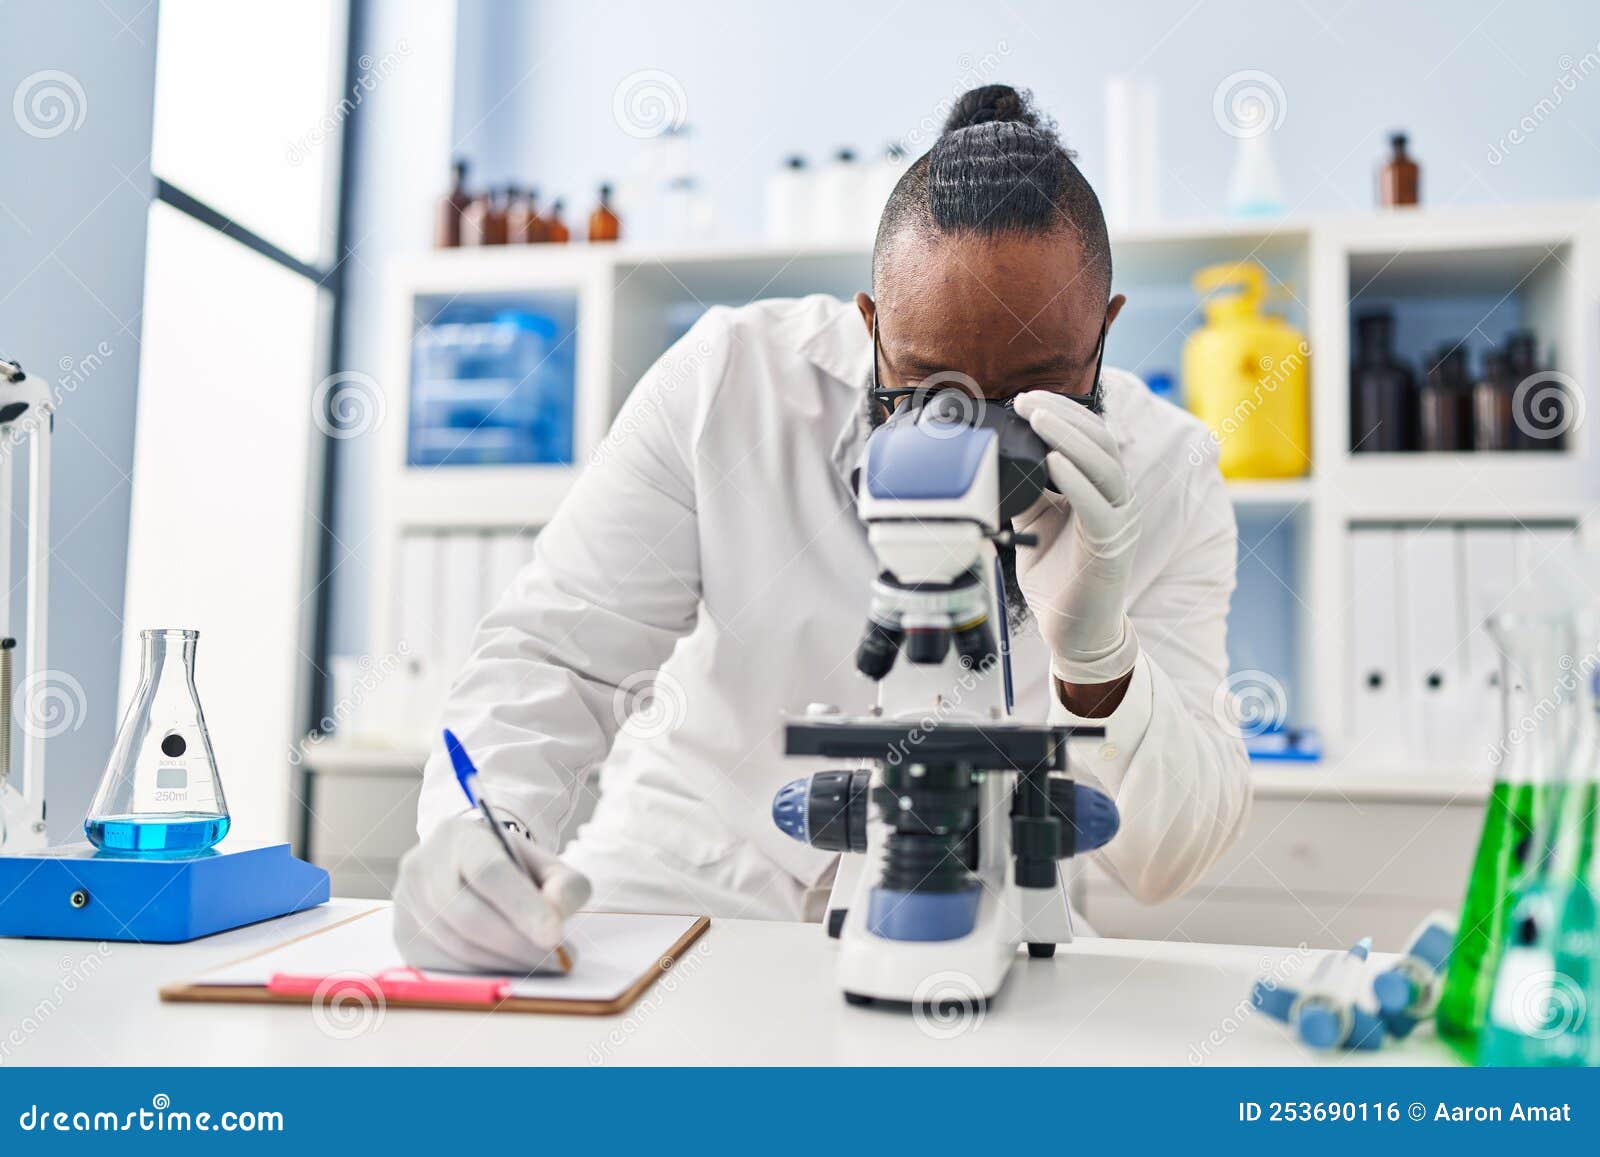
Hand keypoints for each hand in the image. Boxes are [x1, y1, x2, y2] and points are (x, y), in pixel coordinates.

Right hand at [392, 809, 590, 972]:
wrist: (465, 865)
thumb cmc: (510, 867)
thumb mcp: (544, 864)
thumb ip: (563, 886)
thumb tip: (555, 918)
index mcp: (459, 836)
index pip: (489, 873)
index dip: (523, 907)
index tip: (556, 936)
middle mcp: (422, 865)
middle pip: (470, 917)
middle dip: (518, 945)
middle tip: (557, 961)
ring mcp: (406, 902)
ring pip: (458, 947)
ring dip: (506, 964)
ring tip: (540, 964)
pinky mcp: (403, 936)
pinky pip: (446, 966)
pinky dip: (484, 973)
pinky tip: (509, 966)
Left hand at [1010, 391, 1140, 691]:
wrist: (1076, 633)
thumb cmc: (1059, 579)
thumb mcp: (1036, 525)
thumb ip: (1027, 492)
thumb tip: (998, 460)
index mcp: (1101, 492)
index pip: (1091, 439)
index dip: (1063, 414)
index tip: (1027, 399)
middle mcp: (1117, 501)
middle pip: (1100, 443)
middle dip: (1063, 416)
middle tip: (1027, 400)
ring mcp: (1119, 522)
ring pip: (1104, 466)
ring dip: (1069, 437)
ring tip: (1039, 418)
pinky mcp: (1112, 546)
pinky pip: (1098, 505)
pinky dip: (1075, 479)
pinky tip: (1053, 461)